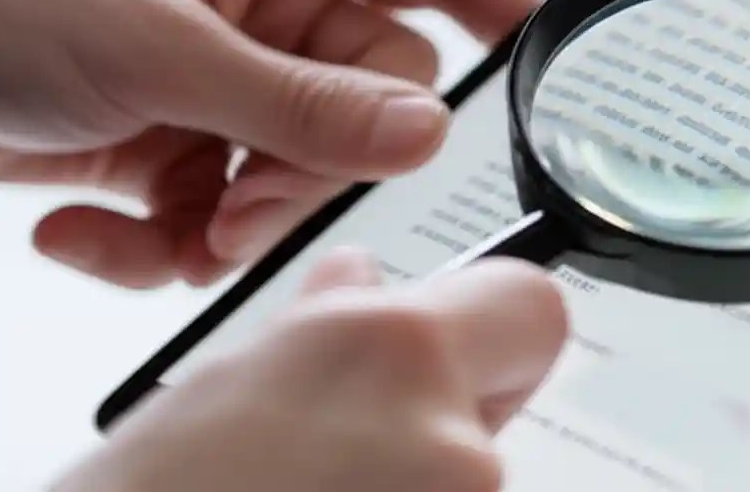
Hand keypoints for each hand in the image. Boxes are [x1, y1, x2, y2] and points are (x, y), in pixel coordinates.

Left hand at [0, 0, 538, 286]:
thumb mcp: (158, 46)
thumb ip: (299, 102)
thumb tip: (421, 134)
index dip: (505, 4)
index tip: (549, 63)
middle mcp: (266, 5)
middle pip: (374, 102)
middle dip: (314, 169)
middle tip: (250, 201)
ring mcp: (223, 78)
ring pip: (302, 173)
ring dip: (238, 221)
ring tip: (173, 230)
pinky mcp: (172, 142)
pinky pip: (222, 210)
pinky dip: (165, 243)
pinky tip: (96, 231)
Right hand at [51, 248, 568, 491]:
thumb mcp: (217, 390)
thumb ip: (320, 324)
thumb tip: (358, 279)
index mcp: (383, 348)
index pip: (532, 303)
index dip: (499, 326)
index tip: (468, 352)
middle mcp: (441, 433)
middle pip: (500, 398)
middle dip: (457, 408)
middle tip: (365, 441)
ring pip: (467, 471)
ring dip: (413, 476)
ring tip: (312, 488)